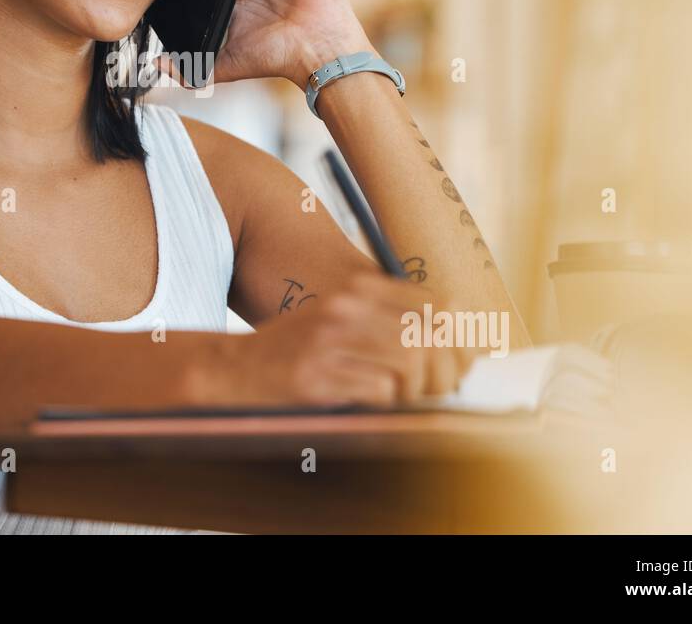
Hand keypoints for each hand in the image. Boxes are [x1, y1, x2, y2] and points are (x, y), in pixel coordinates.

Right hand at [207, 269, 473, 408]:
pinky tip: (371, 403)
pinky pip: (377, 391)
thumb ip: (387, 320)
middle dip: (443, 371)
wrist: (233, 368)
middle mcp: (345, 307)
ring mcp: (329, 341)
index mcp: (356, 288)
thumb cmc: (295, 349)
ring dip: (416, 390)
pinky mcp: (315, 376)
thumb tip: (452, 342)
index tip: (457, 362)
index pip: (435, 303)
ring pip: (409, 363)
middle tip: (437, 390)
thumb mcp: (338, 316)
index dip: (458, 336)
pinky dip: (384, 403)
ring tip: (403, 398)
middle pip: (428, 336)